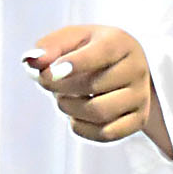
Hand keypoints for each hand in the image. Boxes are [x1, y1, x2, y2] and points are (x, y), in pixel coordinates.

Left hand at [25, 26, 172, 158]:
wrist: (122, 70)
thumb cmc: (91, 52)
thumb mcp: (71, 40)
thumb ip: (49, 47)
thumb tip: (32, 62)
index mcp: (120, 42)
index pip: (102, 52)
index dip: (75, 64)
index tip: (50, 73)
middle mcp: (137, 68)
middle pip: (93, 86)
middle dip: (61, 87)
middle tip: (49, 81)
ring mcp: (140, 96)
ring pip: (99, 112)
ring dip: (70, 108)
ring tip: (63, 98)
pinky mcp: (138, 121)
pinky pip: (106, 134)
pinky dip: (81, 127)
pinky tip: (76, 115)